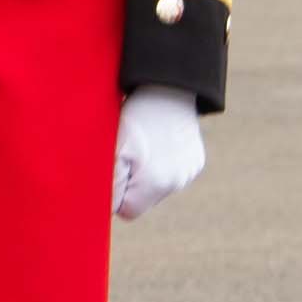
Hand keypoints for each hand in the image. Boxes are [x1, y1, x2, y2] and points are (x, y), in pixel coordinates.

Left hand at [113, 86, 205, 221]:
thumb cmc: (134, 117)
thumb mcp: (114, 149)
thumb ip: (110, 185)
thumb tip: (106, 213)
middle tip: (128, 153)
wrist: (168, 88)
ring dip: (147, 174)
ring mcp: (188, 173)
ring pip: (158, 189)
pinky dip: (163, 164)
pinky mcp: (195, 163)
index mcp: (156, 184)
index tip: (115, 167)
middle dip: (132, 185)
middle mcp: (176, 183)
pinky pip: (173, 175)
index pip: (127, 211)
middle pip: (144, 201)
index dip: (117, 192)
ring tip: (144, 146)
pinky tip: (159, 143)